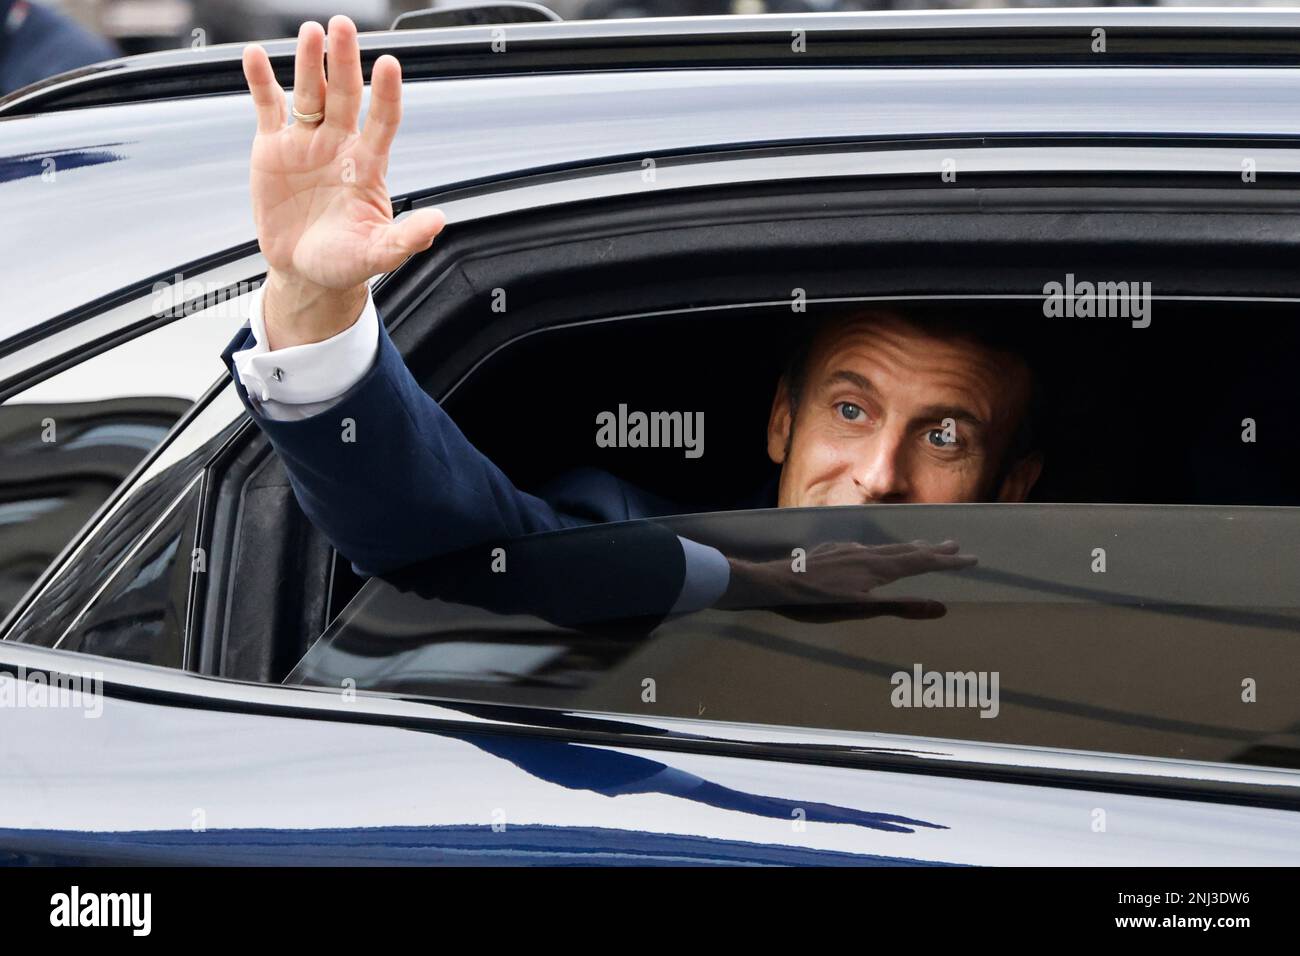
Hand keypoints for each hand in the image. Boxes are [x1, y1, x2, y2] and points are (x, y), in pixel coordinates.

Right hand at [242, 16, 445, 348]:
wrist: (305, 272)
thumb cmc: (346, 262)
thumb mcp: (378, 254)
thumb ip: (407, 238)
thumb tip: (440, 222)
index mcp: (368, 165)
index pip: (383, 121)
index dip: (386, 95)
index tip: (389, 65)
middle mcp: (339, 145)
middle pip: (344, 95)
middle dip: (345, 62)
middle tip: (344, 26)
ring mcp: (306, 142)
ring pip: (308, 93)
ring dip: (309, 62)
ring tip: (311, 32)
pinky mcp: (272, 148)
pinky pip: (267, 107)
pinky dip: (261, 81)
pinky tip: (254, 55)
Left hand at [719, 539, 976, 620]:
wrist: (773, 584)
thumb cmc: (814, 603)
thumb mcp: (860, 611)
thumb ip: (900, 608)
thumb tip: (940, 608)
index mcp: (877, 568)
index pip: (921, 563)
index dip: (947, 562)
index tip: (972, 558)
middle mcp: (865, 554)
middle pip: (906, 551)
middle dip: (933, 550)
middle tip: (956, 546)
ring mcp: (846, 552)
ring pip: (885, 548)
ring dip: (908, 548)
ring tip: (923, 545)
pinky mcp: (830, 553)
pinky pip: (865, 549)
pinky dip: (881, 550)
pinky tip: (872, 554)